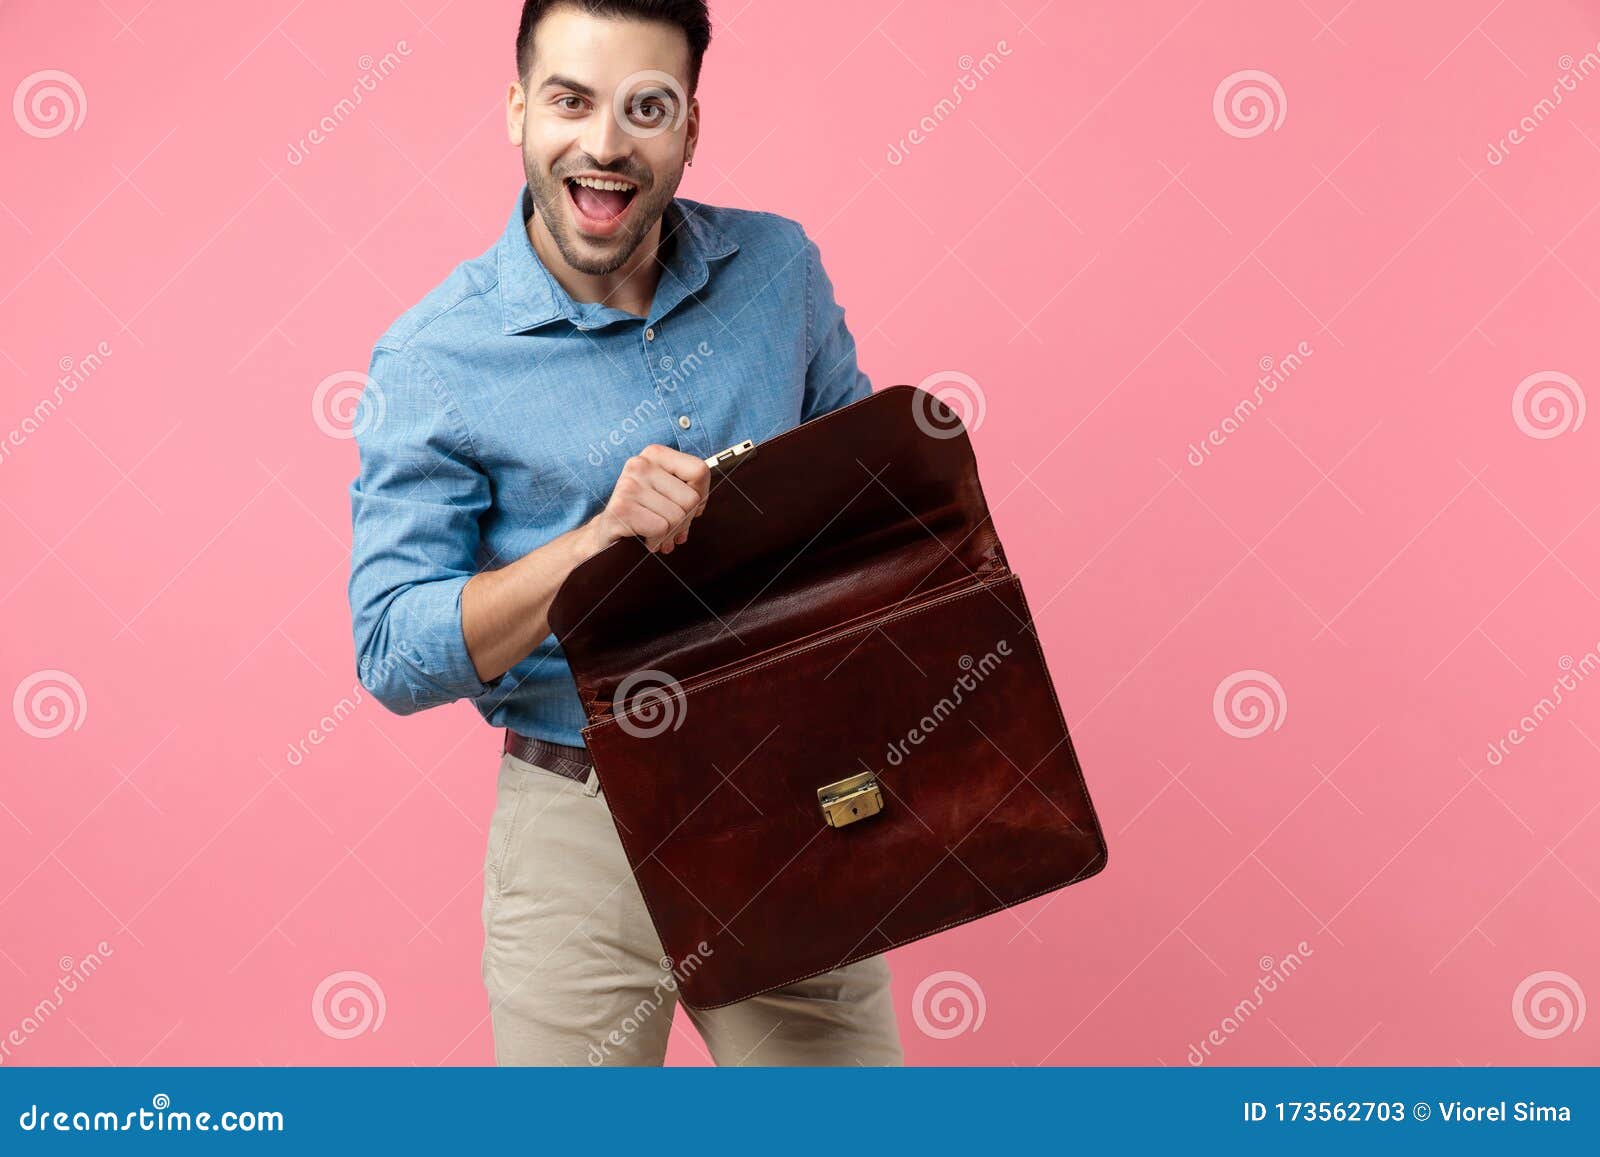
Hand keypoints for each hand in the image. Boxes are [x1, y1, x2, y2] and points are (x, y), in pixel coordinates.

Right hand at [584, 444, 710, 555]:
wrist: (606, 534)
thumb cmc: (644, 514)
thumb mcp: (668, 494)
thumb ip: (690, 490)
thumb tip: (699, 503)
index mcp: (655, 454)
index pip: (699, 471)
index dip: (701, 496)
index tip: (687, 507)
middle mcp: (640, 464)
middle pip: (691, 498)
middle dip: (684, 521)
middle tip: (667, 527)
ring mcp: (628, 484)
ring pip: (677, 517)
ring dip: (669, 534)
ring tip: (654, 533)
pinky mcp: (621, 508)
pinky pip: (661, 529)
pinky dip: (656, 540)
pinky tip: (643, 537)